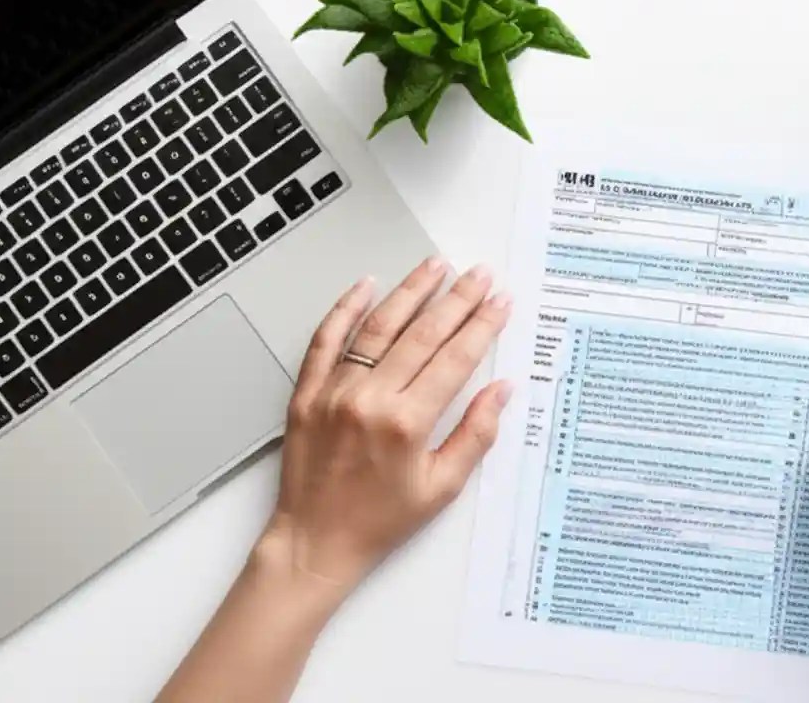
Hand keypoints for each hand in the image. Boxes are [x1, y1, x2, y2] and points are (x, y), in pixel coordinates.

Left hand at [255, 258, 512, 591]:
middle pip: (422, 334)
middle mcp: (370, 400)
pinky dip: (345, 309)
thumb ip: (475, 434)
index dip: (482, 326)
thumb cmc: (379, 521)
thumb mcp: (441, 487)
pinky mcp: (307, 393)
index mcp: (407, 423)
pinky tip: (366, 285)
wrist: (314, 542)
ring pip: (378, 327)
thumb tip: (501, 391)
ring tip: (435, 266)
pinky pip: (326, 340)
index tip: (500, 302)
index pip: (455, 359)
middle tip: (479, 275)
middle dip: (457, 300)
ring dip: (410, 292)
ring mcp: (334, 392)